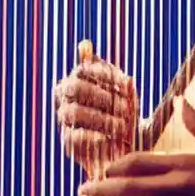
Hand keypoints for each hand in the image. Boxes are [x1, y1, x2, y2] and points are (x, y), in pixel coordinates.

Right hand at [53, 40, 138, 169]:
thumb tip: (83, 44)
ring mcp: (65, 121)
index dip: (104, 73)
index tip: (127, 83)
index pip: (83, 68)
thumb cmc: (128, 116)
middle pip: (74, 86)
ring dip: (102, 118)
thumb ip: (106, 70)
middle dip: (101, 95)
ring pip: (74, 112)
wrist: (129, 151)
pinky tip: (110, 139)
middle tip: (125, 108)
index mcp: (80, 80)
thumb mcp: (126, 93)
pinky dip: (95, 136)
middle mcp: (67, 98)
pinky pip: (75, 136)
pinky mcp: (69, 144)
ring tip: (123, 127)